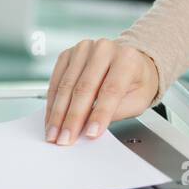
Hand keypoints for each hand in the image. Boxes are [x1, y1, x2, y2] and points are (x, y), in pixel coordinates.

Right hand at [44, 38, 159, 144]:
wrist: (131, 63)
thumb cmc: (136, 82)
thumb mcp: (138, 100)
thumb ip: (115, 112)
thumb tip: (90, 126)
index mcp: (127, 58)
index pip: (111, 89)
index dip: (100, 113)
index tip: (91, 133)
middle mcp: (105, 49)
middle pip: (85, 87)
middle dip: (73, 118)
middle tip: (66, 139)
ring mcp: (84, 49)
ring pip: (67, 85)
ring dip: (58, 113)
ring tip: (54, 133)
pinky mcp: (69, 54)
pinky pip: (56, 80)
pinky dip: (52, 102)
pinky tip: (51, 118)